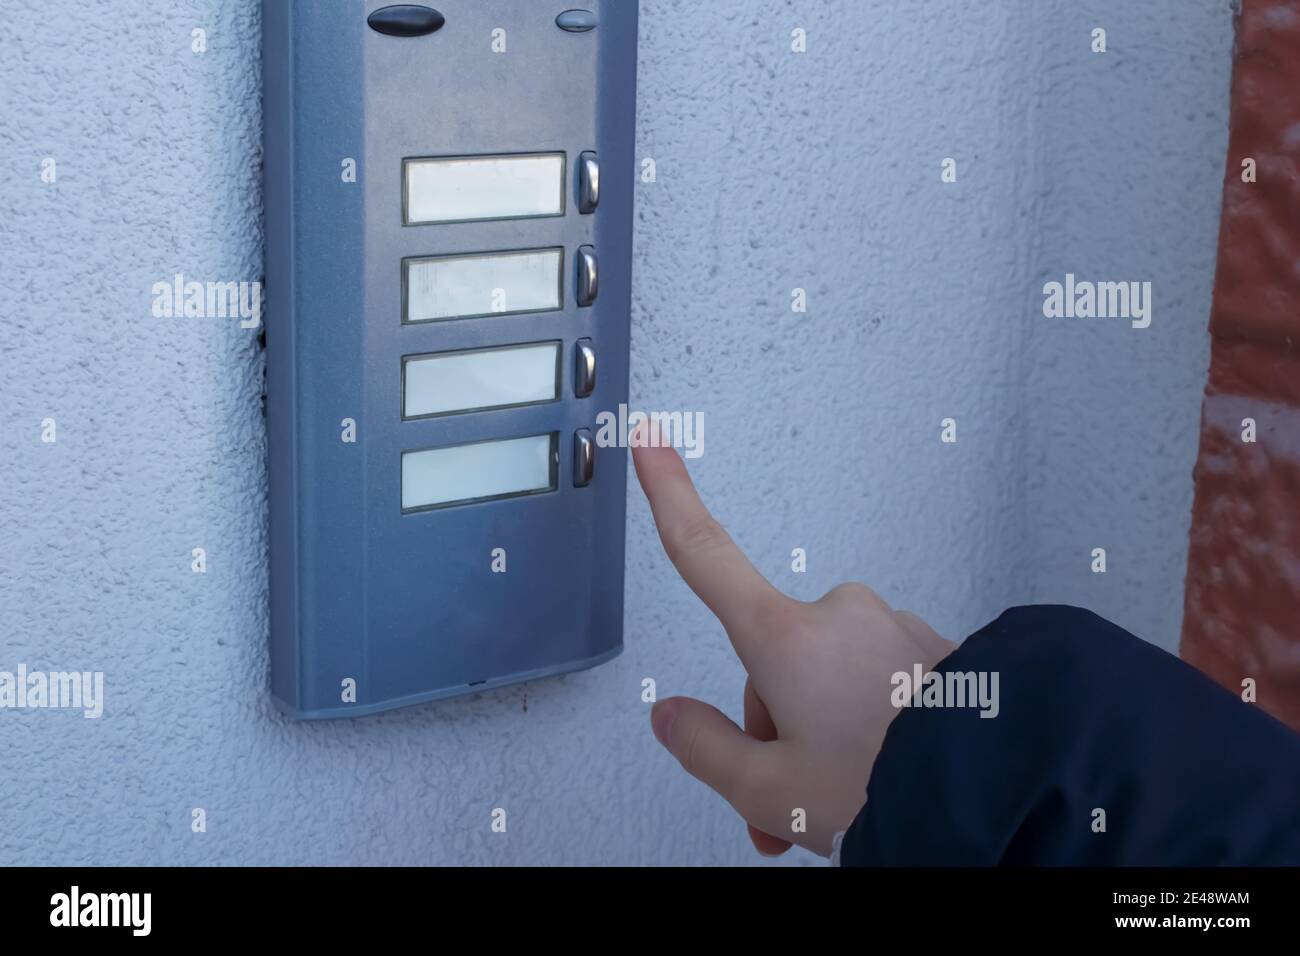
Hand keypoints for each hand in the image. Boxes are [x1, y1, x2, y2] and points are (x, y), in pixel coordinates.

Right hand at [632, 441, 954, 856]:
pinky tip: (890, 771)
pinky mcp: (935, 647)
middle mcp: (839, 615)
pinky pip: (880, 679)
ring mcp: (892, 627)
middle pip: (774, 660)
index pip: (706, 554)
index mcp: (786, 638)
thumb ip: (706, 748)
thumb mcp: (769, 792)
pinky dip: (873, 722)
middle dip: (776, 724)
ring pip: (829, 677)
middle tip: (795, 797)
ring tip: (851, 795)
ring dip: (827, 731)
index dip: (670, 497)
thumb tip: (672, 718)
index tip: (651, 441)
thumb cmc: (886, 793)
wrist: (1005, 795)